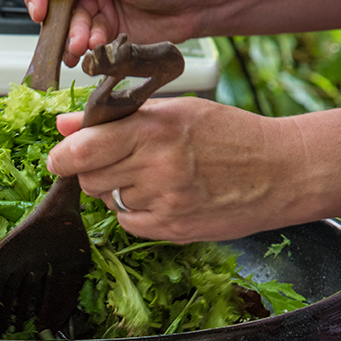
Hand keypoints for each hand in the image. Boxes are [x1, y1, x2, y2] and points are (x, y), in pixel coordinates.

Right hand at [21, 0, 209, 65]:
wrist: (200, 2)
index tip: (40, 5)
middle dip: (55, 18)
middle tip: (63, 34)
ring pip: (65, 21)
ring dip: (71, 35)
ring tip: (85, 44)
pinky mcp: (103, 24)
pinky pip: (81, 38)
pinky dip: (85, 45)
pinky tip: (96, 46)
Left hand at [48, 98, 303, 242]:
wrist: (281, 172)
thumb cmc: (232, 135)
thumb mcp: (177, 110)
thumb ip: (118, 117)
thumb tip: (64, 125)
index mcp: (155, 130)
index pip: (84, 149)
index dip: (62, 156)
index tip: (58, 157)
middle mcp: (157, 167)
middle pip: (89, 179)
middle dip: (94, 170)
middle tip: (118, 159)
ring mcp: (166, 202)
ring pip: (109, 201)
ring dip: (119, 190)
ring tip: (152, 174)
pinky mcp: (173, 229)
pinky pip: (129, 223)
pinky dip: (135, 211)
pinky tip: (162, 194)